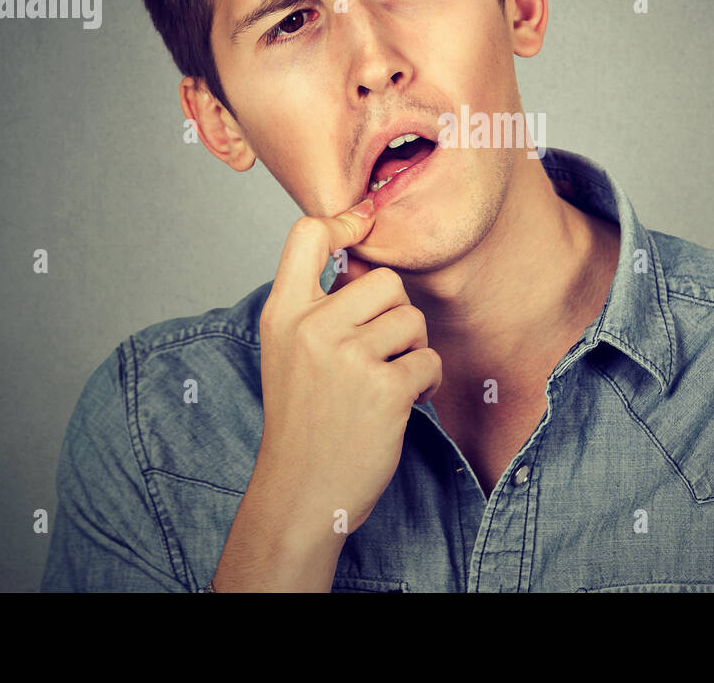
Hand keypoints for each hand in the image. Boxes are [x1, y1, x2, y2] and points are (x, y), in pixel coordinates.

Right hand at [211, 196, 439, 590]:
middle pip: (386, 280)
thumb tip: (364, 258)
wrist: (300, 494)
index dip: (343, 220)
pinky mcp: (384, 388)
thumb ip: (317, 307)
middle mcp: (312, 327)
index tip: (363, 228)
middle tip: (384, 350)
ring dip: (414, 350)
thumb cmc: (303, 422)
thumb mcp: (288, 353)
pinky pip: (430, 361)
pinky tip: (404, 402)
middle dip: (397, 314)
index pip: (306, 232)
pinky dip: (426, 382)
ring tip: (390, 379)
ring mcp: (348, 357)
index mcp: (283, 314)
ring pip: (412, 320)